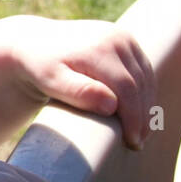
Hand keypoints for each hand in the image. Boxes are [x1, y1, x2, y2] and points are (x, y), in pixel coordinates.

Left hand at [0, 16, 156, 149]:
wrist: (33, 43)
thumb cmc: (40, 67)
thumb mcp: (51, 82)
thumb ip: (77, 91)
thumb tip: (111, 105)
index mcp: (99, 48)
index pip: (127, 88)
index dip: (133, 117)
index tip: (133, 141)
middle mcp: (115, 38)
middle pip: (140, 84)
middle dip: (143, 116)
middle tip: (138, 143)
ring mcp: (123, 37)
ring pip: (145, 78)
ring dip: (147, 106)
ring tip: (141, 133)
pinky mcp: (126, 40)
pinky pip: (143, 71)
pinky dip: (144, 93)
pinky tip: (140, 113)